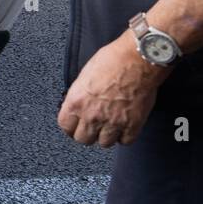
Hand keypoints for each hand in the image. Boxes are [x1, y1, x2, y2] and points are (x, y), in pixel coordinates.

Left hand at [58, 32, 164, 146]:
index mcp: (76, 102)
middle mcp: (92, 115)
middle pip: (83, 139)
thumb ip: (79, 95)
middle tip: (92, 127)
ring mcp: (113, 122)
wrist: (137, 60)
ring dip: (106, 135)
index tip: (75, 125)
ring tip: (109, 126)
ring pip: (104, 143)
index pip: (65, 126)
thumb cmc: (111, 61)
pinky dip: (125, 136)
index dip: (70, 126)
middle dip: (87, 133)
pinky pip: (125, 141)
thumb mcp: (84, 76)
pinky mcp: (133, 124)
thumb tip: (78, 105)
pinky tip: (124, 127)